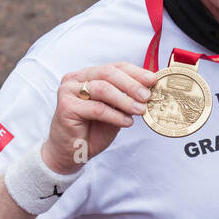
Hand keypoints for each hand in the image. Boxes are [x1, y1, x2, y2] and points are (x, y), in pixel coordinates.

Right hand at [42, 62, 157, 174]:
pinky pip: (97, 108)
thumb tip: (148, 90)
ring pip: (103, 89)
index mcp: (88, 75)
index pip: (114, 67)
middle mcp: (75, 79)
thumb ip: (126, 98)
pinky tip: (127, 122)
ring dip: (125, 100)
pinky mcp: (66, 107)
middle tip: (147, 96)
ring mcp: (68, 91)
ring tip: (140, 110)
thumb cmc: (93, 130)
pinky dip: (116, 115)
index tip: (152, 80)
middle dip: (131, 84)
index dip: (135, 72)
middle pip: (108, 73)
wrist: (71, 152)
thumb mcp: (115, 110)